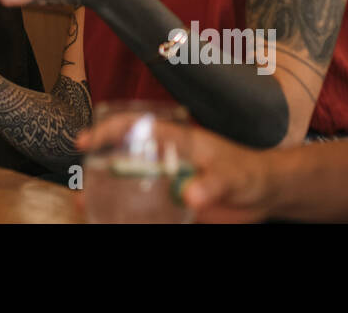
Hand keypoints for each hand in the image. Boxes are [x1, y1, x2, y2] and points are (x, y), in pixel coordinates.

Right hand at [75, 115, 271, 223]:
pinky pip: (144, 208)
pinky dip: (127, 215)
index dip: (107, 130)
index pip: (135, 126)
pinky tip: (114, 221)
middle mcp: (165, 158)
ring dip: (106, 192)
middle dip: (97, 165)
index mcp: (175, 139)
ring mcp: (167, 181)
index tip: (86, 141)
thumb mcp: (233, 176)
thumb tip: (189, 198)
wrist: (266, 195)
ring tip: (86, 207)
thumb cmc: (249, 173)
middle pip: (123, 154)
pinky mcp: (172, 204)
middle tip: (81, 182)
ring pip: (129, 183)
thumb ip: (213, 184)